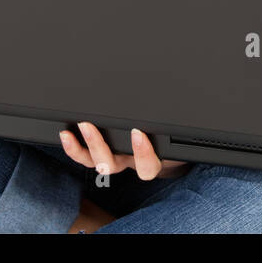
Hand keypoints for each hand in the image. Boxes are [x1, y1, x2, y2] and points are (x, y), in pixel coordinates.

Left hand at [59, 122, 190, 180]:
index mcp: (154, 159)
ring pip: (98, 162)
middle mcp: (132, 162)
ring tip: (78, 126)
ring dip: (84, 146)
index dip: (141, 153)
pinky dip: (74, 148)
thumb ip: (184, 125)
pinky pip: (86, 158)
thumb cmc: (180, 142)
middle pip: (113, 164)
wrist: (177, 154)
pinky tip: (66, 134)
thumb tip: (195, 97)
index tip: (138, 133)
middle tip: (90, 125)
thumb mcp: (185, 135)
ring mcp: (118, 159)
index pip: (148, 165)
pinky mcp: (105, 153)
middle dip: (98, 145)